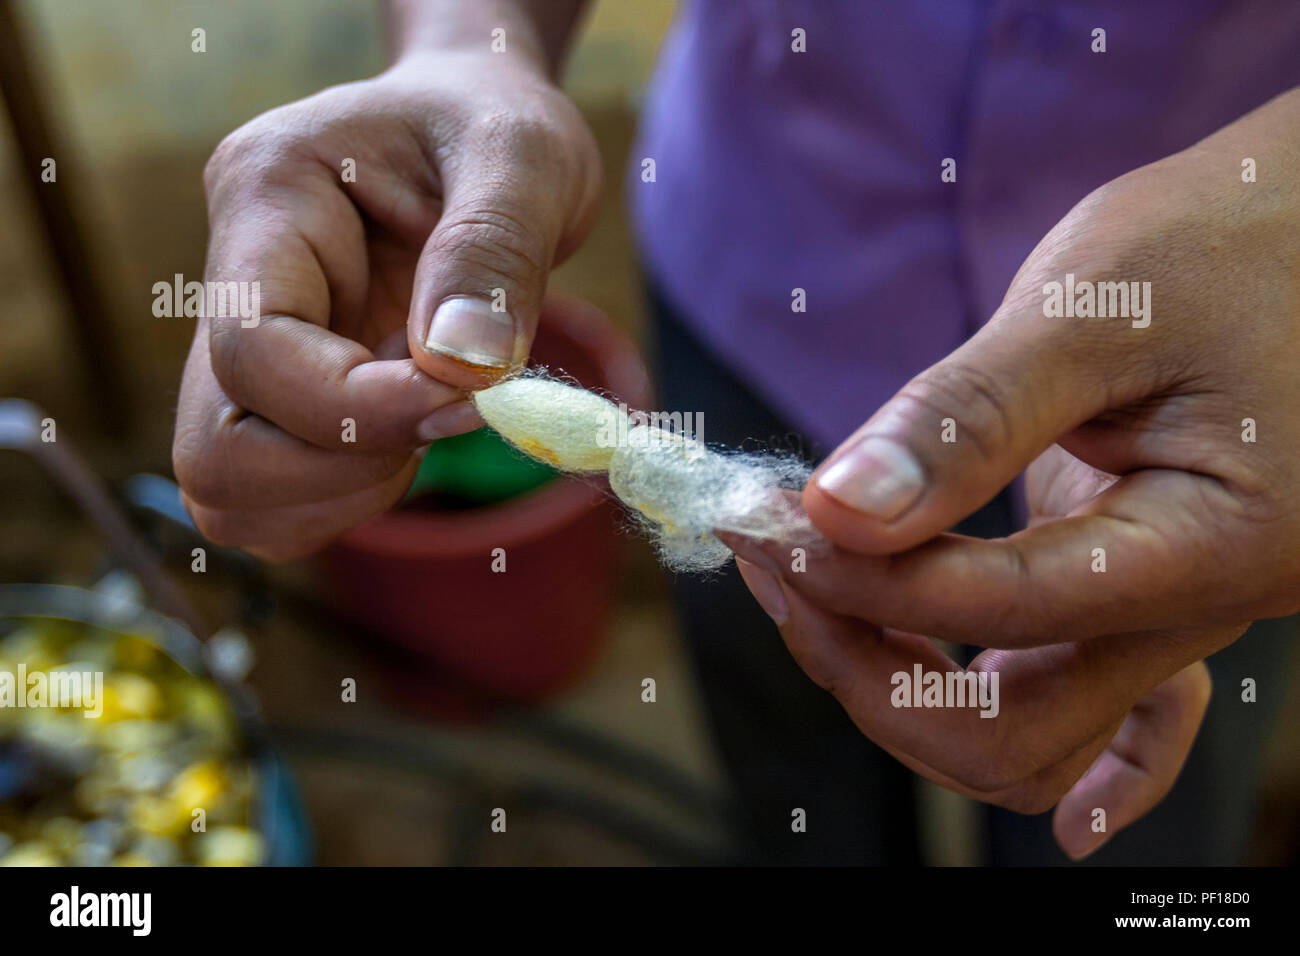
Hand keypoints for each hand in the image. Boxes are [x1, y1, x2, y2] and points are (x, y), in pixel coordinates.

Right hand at [172, 48, 599, 558]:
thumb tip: (464, 367)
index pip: (254, 350)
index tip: (464, 401)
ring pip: (233, 494)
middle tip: (444, 415)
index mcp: (267, 197)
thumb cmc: (492, 129)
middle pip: (214, 451)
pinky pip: (279, 502)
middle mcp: (232, 281)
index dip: (355, 410)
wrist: (474, 134)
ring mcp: (246, 350)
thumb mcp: (522, 158)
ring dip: (347, 492)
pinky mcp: (279, 399)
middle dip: (342, 467)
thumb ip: (492, 251)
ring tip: (432, 417)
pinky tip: (411, 435)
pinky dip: (349, 498)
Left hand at [725, 87, 1299, 856]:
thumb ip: (967, 419)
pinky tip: (1068, 823)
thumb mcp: (1096, 305)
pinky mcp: (1155, 589)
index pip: (1000, 608)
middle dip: (865, 662)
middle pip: (1008, 727)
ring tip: (817, 594)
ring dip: (908, 689)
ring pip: (1035, 735)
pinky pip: (1128, 726)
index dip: (867, 577)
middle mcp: (1201, 609)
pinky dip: (1080, 766)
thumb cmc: (1239, 237)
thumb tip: (837, 510)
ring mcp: (1182, 615)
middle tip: (779, 562)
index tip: (775, 518)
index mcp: (1208, 542)